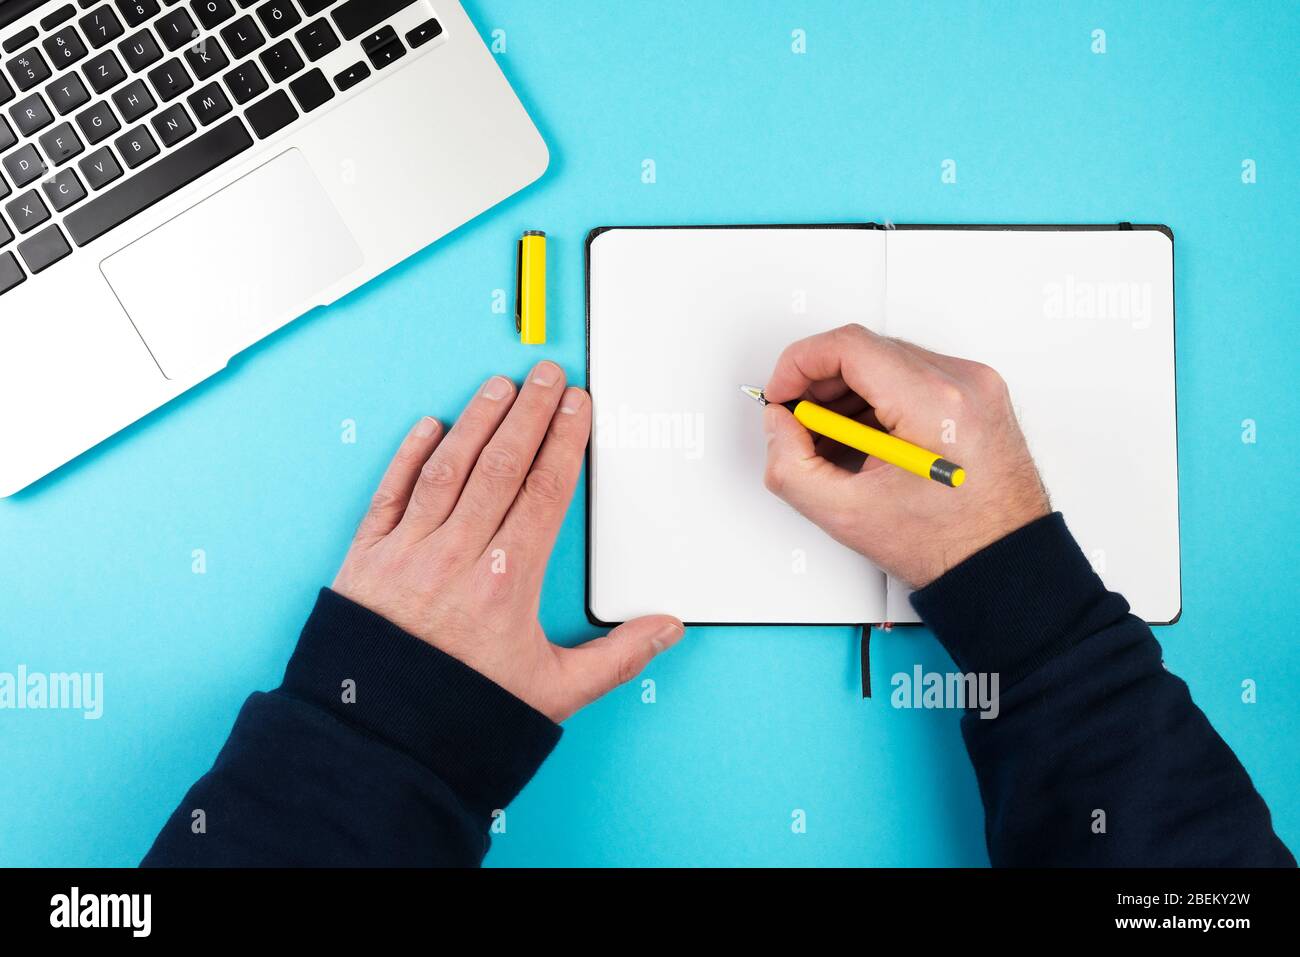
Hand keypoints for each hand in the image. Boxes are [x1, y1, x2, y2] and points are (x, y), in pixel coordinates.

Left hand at [332, 361, 684, 722]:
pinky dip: (408, 456)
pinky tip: (428, 426)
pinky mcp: (366, 559)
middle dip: (528, 413)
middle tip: (547, 375)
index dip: (563, 441)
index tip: (576, 407)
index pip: (543, 491)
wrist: (381, 742)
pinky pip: (390, 494)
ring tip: (498, 385)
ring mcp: (407, 553)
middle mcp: (456, 556)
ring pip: (447, 469)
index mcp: (505, 581)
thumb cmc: (462, 714)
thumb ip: (616, 656)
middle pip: (500, 466)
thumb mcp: (553, 693)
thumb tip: (667, 628)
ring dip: (476, 421)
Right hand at [762, 324, 1049, 587]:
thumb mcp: (846, 514)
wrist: (1003, 563)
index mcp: (935, 404)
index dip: (798, 364)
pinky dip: (877, 401)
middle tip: (798, 423)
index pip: (848, 346)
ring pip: (886, 360)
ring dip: (846, 393)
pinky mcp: (977, 394)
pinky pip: (911, 376)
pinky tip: (864, 440)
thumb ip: (791, 465)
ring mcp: (975, 384)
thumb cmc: (947, 545)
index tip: (781, 394)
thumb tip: (779, 425)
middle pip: (866, 349)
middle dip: (819, 383)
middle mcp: (962, 383)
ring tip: (832, 442)